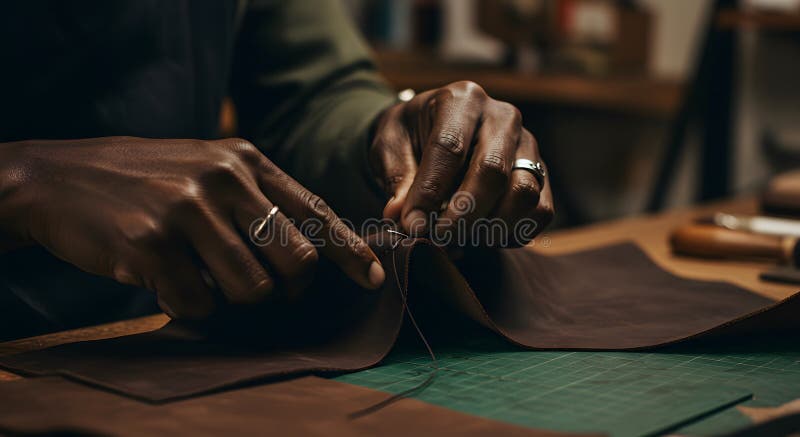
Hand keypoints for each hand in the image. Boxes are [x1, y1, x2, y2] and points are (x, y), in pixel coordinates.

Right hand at [3, 137, 383, 318]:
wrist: (58, 176)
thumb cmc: (146, 180)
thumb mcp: (208, 166)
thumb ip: (258, 198)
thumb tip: (311, 253)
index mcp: (244, 159)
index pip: (314, 211)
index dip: (349, 251)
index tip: (374, 279)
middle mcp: (222, 179)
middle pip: (295, 262)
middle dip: (285, 288)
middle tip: (262, 288)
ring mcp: (186, 210)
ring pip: (252, 290)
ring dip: (231, 298)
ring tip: (200, 274)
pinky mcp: (151, 244)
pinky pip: (198, 304)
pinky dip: (187, 304)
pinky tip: (163, 279)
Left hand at [369, 81, 553, 246]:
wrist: (436, 131)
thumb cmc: (412, 137)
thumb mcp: (391, 146)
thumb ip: (397, 178)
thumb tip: (401, 215)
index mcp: (461, 100)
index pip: (449, 148)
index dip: (430, 192)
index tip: (413, 226)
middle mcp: (502, 118)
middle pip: (492, 172)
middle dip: (462, 215)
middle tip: (437, 240)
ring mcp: (528, 144)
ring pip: (523, 194)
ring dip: (489, 227)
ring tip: (458, 239)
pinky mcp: (542, 172)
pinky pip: (541, 209)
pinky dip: (513, 232)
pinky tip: (483, 236)